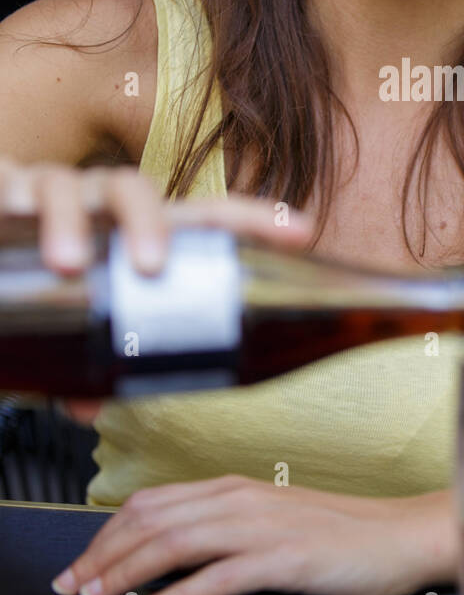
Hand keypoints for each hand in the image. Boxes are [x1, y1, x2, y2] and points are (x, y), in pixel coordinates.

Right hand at [0, 158, 313, 422]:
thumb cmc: (60, 273)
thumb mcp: (90, 316)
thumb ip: (93, 364)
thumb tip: (89, 409)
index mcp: (143, 229)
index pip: (207, 217)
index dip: (255, 220)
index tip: (303, 232)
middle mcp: (104, 204)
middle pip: (139, 190)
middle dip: (150, 223)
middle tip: (151, 266)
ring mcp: (59, 193)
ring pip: (70, 186)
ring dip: (71, 222)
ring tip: (70, 264)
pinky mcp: (11, 191)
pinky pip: (15, 185)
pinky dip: (15, 202)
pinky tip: (12, 216)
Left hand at [50, 476, 439, 594]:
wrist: (400, 535)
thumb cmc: (338, 533)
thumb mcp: (271, 518)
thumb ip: (223, 525)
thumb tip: (169, 548)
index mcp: (234, 488)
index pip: (151, 503)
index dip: (107, 533)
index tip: (80, 563)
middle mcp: (241, 499)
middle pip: (152, 520)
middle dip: (103, 554)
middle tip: (72, 586)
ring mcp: (263, 526)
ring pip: (175, 542)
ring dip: (127, 572)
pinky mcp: (284, 558)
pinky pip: (219, 577)